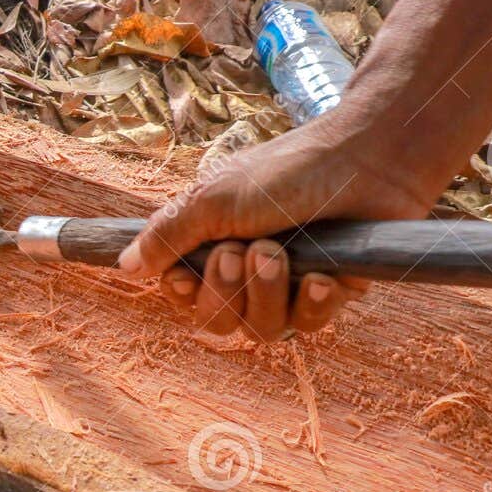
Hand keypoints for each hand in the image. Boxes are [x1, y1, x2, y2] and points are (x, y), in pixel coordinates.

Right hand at [117, 107, 450, 340]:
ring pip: (261, 329)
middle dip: (227, 290)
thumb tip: (124, 265)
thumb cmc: (286, 171)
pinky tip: (322, 276)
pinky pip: (308, 325)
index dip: (184, 293)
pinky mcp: (330, 294)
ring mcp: (289, 285)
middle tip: (244, 251)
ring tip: (281, 254)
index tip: (187, 275)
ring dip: (267, 292)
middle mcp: (248, 271)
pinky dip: (311, 302)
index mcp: (214, 244)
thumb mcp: (213, 199)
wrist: (367, 162)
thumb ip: (167, 234)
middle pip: (217, 321)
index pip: (183, 295)